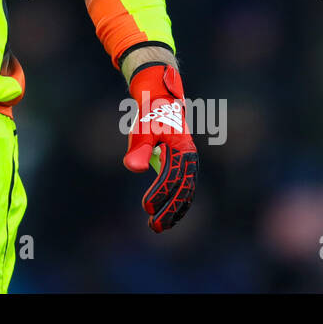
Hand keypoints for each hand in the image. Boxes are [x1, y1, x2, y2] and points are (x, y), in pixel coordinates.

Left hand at [123, 62, 197, 231]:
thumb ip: (140, 147)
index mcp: (183, 148)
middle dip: (171, 211)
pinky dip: (174, 200)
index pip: (174, 177)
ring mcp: (186, 160)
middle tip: (154, 228)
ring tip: (158, 226)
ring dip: (174, 209)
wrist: (159, 95)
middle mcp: (189, 156)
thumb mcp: (142, 127)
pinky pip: (181, 185)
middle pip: (185, 190)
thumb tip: (133, 168)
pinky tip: (164, 212)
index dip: (161, 194)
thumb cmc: (150, 111)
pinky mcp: (181, 161)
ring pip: (185, 190)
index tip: (147, 208)